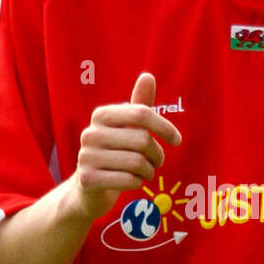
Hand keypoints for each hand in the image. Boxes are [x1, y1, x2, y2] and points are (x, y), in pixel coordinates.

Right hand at [70, 72, 181, 221]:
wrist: (89, 187)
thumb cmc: (115, 152)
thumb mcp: (126, 128)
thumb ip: (139, 105)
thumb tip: (148, 76)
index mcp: (101, 115)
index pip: (141, 113)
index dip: (164, 127)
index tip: (177, 140)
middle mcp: (90, 133)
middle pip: (143, 140)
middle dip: (158, 155)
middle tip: (157, 162)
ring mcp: (86, 156)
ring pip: (137, 163)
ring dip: (149, 171)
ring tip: (145, 172)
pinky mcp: (88, 179)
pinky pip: (128, 180)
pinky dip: (138, 183)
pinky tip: (133, 182)